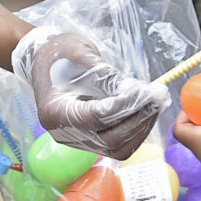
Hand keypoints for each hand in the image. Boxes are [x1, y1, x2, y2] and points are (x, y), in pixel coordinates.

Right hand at [13, 27, 162, 156]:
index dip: (124, 106)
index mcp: (54, 111)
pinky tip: (147, 112)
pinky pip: (118, 145)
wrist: (43, 59)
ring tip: (156, 104)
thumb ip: (108, 76)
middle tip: (157, 98)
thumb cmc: (58, 52)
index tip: (146, 92)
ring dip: (141, 127)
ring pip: (117, 147)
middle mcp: (63, 133)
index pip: (95, 116)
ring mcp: (77, 140)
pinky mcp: (89, 141)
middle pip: (109, 138)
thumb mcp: (81, 55)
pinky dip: (136, 131)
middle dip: (138, 118)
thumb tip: (139, 93)